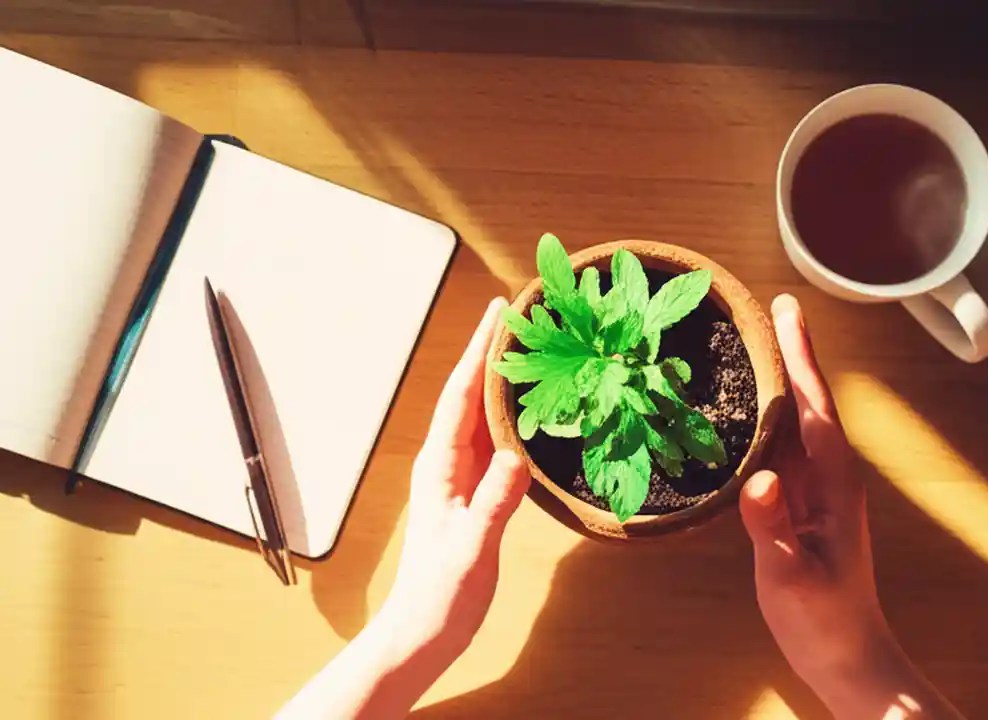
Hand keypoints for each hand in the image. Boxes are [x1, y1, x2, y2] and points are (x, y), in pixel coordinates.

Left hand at [380, 297, 530, 660]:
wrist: (423, 630)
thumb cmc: (441, 593)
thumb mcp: (470, 548)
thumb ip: (494, 503)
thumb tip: (516, 457)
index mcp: (441, 464)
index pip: (462, 394)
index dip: (481, 350)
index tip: (500, 310)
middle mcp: (447, 461)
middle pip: (471, 392)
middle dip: (493, 350)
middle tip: (523, 312)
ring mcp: (459, 475)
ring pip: (483, 412)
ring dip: (503, 377)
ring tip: (531, 345)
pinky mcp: (473, 491)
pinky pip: (493, 438)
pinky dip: (511, 412)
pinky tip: (531, 406)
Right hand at [740, 295, 884, 695]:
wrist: (845, 654)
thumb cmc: (825, 618)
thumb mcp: (793, 575)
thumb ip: (773, 526)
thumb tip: (759, 478)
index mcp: (835, 481)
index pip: (816, 405)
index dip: (800, 355)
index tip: (786, 309)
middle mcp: (829, 474)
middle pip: (806, 400)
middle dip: (787, 353)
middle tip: (763, 306)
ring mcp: (815, 489)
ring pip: (793, 420)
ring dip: (775, 380)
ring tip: (748, 342)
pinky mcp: (799, 504)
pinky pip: (779, 447)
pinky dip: (763, 417)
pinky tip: (741, 409)